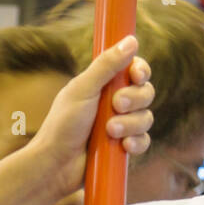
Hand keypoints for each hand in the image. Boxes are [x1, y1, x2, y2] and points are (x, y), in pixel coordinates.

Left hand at [31, 36, 153, 199]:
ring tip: (109, 131)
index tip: (135, 75)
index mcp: (104, 84)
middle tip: (116, 105)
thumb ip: (107, 65)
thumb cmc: (63, 124)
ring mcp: (122, 125)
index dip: (140, 70)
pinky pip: (144, 141)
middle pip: (146, 92)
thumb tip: (131, 40)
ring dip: (131, 124)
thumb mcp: (83, 89)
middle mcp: (116, 102)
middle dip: (135, 99)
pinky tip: (124, 147)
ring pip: (146, 117)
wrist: (57, 164)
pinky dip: (136, 143)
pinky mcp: (124, 147)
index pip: (134, 70)